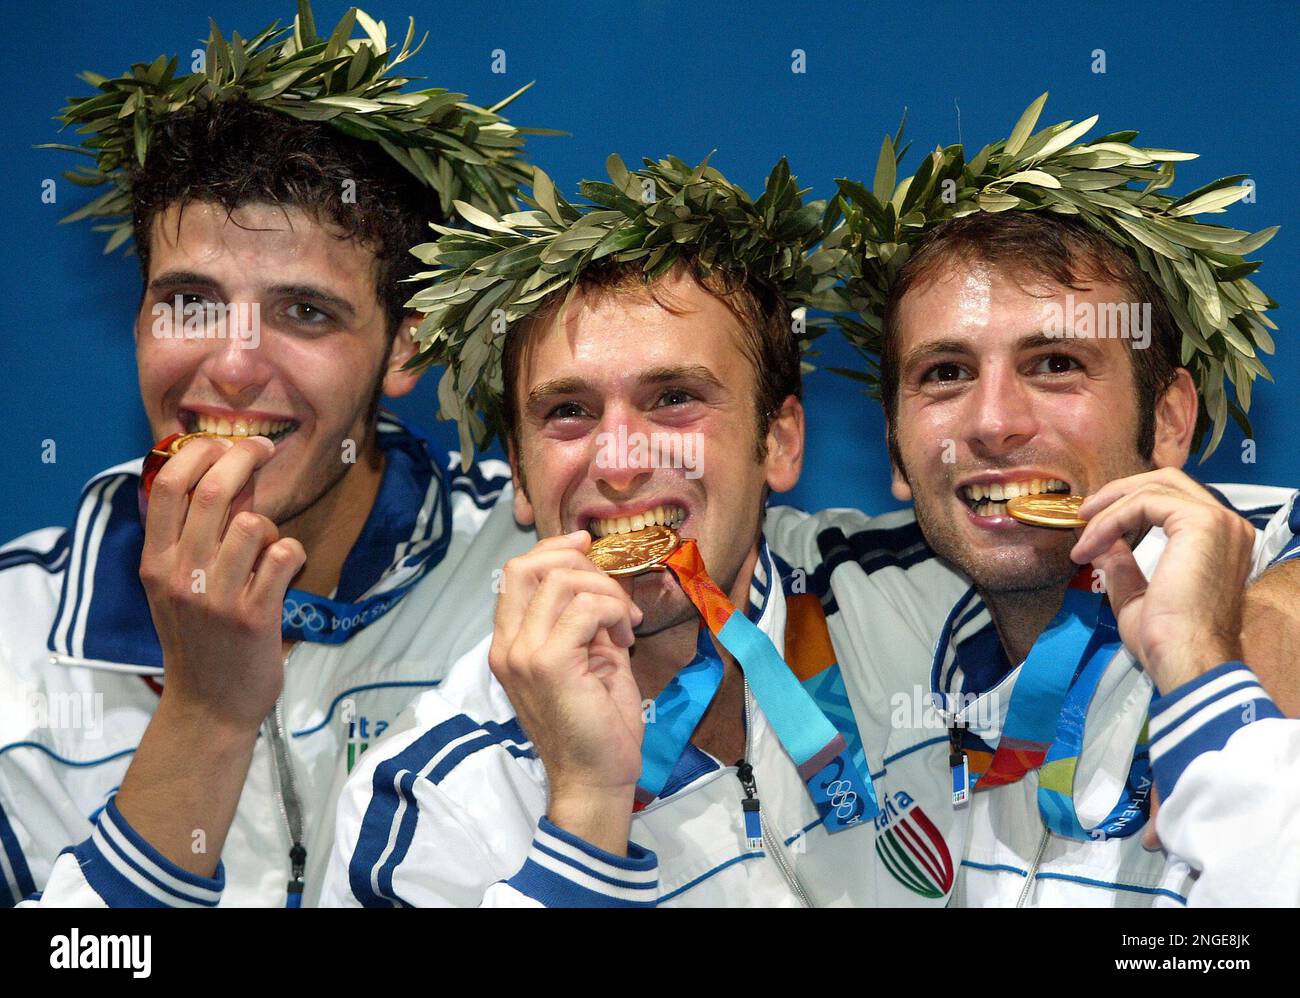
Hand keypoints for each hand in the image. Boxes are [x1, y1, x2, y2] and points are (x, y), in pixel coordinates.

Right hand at [138, 435, 305, 732]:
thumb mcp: (174, 586)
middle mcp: (179, 574)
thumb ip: (188, 537)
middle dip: (245, 458)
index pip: (165, 485)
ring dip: (269, 525)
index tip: (226, 444)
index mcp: (154, 562)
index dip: (199, 452)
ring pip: (252, 523)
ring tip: (267, 548)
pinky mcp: (253, 615)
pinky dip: (292, 553)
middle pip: (213, 490)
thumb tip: (222, 473)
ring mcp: (216, 595)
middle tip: (264, 452)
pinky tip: (286, 569)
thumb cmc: (198, 638)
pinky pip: (284, 556)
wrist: (209, 706)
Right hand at [489, 532, 643, 851]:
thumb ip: (583, 617)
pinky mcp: (549, 663)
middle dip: (579, 562)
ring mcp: (523, 654)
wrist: (597, 777)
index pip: (515, 571)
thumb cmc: (597, 723)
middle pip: (525, 565)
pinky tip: (624, 637)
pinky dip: (613, 611)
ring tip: (624, 623)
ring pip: (560, 580)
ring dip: (605, 592)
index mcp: (510, 643)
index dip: (553, 550)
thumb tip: (598, 577)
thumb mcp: (589, 655)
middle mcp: (507, 646)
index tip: (588, 547)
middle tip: (614, 594)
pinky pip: (584, 608)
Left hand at [1071, 468, 1254, 693]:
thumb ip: (1122, 564)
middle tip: (1084, 513)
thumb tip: (1100, 543)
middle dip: (1118, 493)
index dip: (1127, 503)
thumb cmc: (1166, 637)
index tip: (1091, 523)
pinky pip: (1145, 502)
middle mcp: (1227, 525)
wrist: (1184, 656)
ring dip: (1109, 509)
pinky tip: (1093, 542)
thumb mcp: (1136, 594)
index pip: (1172, 499)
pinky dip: (1112, 518)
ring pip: (1153, 488)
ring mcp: (1219, 521)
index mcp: (1219, 541)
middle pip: (1166, 481)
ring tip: (1083, 537)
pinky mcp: (1203, 522)